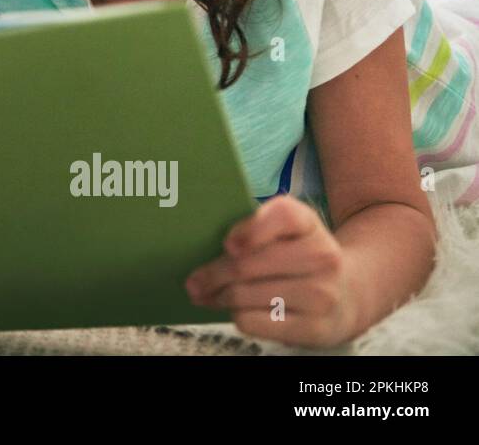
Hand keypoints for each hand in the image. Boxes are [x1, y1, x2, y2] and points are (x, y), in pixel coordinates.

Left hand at [184, 195, 360, 347]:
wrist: (349, 294)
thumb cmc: (298, 257)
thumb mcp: (286, 232)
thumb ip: (252, 229)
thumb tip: (198, 247)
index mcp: (309, 223)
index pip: (284, 216)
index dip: (252, 229)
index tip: (227, 243)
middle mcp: (323, 257)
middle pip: (248, 264)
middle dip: (212, 274)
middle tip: (194, 281)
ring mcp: (322, 294)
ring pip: (244, 295)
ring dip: (219, 296)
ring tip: (209, 295)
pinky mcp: (315, 328)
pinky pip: (253, 321)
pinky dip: (237, 316)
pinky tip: (237, 311)